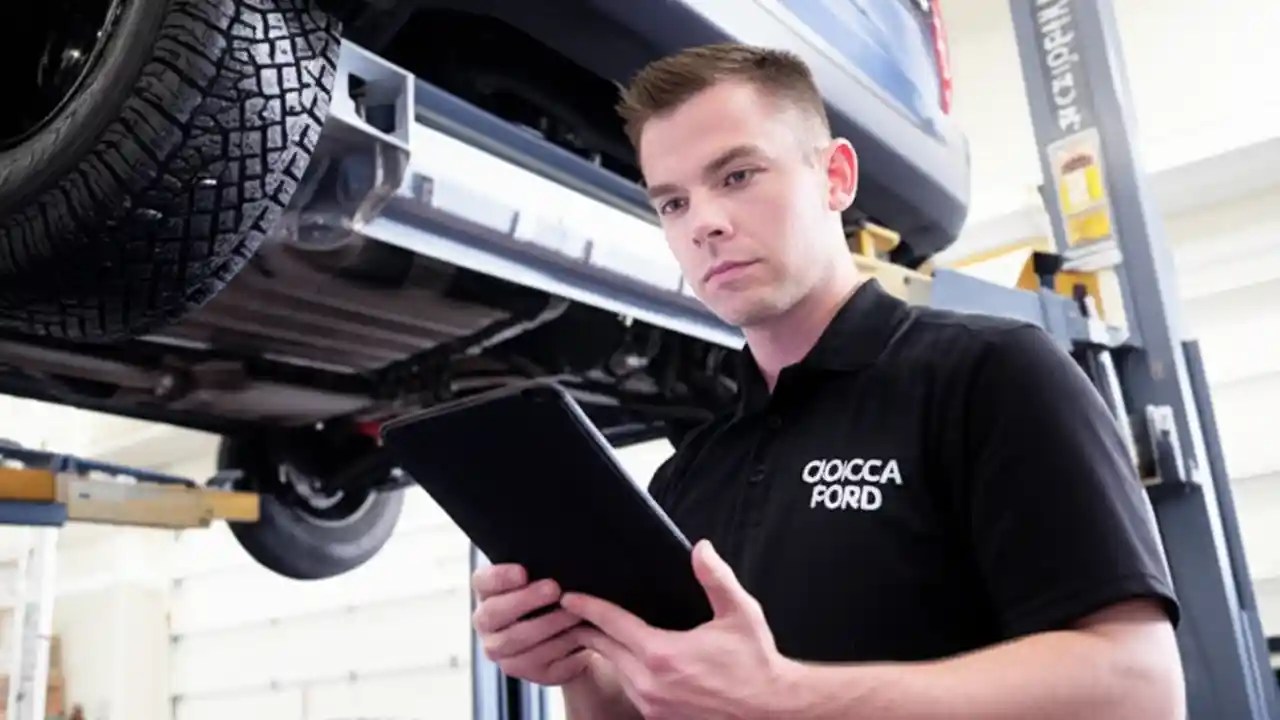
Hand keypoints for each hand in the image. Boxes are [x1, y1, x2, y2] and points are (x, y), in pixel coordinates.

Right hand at [471, 563, 590, 685]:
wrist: (570, 627)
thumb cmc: (553, 593)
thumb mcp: (545, 576)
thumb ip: (541, 566)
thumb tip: (555, 557)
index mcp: (488, 592)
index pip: (482, 582)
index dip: (499, 578)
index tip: (523, 572)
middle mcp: (486, 622)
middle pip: (493, 613)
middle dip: (524, 600)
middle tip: (554, 589)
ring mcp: (499, 649)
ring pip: (513, 641)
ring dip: (546, 626)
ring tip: (573, 614)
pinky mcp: (520, 669)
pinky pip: (533, 664)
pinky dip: (558, 650)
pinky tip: (578, 639)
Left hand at [561, 540, 793, 719]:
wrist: (770, 709)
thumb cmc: (756, 663)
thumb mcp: (739, 613)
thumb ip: (716, 578)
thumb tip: (700, 549)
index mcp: (664, 654)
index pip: (613, 624)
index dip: (588, 607)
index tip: (569, 596)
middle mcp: (651, 683)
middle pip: (605, 648)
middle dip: (588, 627)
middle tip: (572, 610)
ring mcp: (652, 704)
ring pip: (615, 669)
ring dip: (605, 650)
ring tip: (596, 630)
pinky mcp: (658, 717)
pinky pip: (630, 687)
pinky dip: (622, 669)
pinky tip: (626, 656)